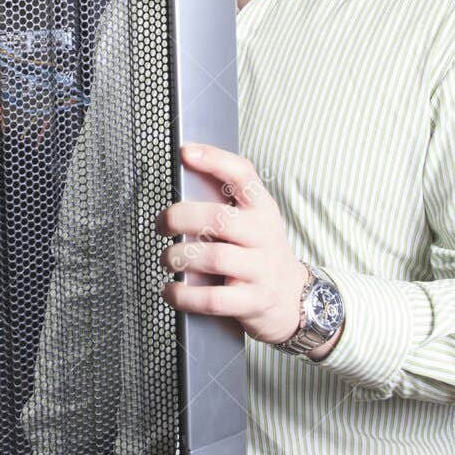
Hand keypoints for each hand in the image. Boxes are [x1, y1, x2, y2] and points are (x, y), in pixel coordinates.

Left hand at [156, 143, 324, 348]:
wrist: (292, 298)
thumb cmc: (259, 253)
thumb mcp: (253, 220)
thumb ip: (224, 202)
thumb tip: (182, 178)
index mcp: (262, 209)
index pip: (242, 174)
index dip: (214, 160)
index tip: (186, 153)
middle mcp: (264, 235)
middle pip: (218, 218)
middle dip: (180, 218)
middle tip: (162, 224)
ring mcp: (260, 270)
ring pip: (213, 257)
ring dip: (178, 257)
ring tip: (168, 259)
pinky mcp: (252, 301)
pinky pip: (212, 299)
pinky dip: (184, 296)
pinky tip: (172, 291)